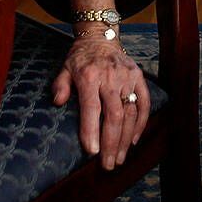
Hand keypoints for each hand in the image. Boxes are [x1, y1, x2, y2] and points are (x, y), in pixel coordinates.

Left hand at [52, 33, 149, 169]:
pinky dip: (141, 123)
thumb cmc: (80, 58)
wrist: (101, 36)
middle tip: (107, 164)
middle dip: (111, 143)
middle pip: (114, 115)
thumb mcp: (65, 68)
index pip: (91, 107)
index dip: (91, 131)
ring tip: (118, 158)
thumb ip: (60, 85)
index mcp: (89, 76)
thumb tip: (58, 102)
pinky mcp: (138, 77)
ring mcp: (127, 77)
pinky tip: (134, 140)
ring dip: (125, 139)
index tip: (91, 152)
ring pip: (130, 112)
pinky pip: (144, 103)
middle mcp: (110, 77)